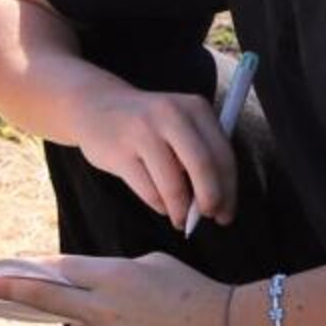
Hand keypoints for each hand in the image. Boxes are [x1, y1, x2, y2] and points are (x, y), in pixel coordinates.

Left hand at [0, 252, 239, 325]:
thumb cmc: (197, 293)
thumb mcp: (155, 265)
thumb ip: (116, 273)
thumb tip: (94, 283)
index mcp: (114, 277)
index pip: (59, 270)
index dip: (31, 269)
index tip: (5, 269)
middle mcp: (104, 310)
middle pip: (49, 300)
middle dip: (18, 292)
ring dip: (88, 322)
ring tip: (131, 319)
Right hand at [71, 80, 237, 236]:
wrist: (95, 106)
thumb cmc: (148, 124)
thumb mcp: (181, 123)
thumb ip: (202, 154)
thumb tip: (218, 203)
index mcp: (195, 108)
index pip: (223, 154)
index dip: (229, 189)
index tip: (226, 212)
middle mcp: (170, 115)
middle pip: (203, 167)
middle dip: (210, 200)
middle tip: (209, 218)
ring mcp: (142, 132)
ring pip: (173, 185)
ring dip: (181, 210)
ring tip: (180, 218)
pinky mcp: (119, 152)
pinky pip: (148, 191)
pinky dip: (158, 204)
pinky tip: (159, 203)